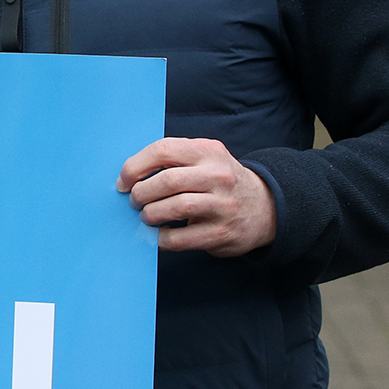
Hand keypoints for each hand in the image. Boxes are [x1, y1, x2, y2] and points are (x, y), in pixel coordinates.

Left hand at [116, 137, 275, 256]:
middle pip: (167, 181)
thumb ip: (172, 161)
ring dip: (151, 214)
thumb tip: (128, 176)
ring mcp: (223, 205)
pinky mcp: (222, 233)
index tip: (123, 181)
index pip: (162, 150)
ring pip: (175, 207)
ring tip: (147, 216)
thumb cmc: (219, 181)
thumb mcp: (204, 159)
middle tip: (135, 200)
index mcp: (208, 151)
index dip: (134, 166)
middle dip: (141, 193)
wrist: (266, 207)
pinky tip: (160, 234)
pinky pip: (181, 238)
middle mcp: (218, 175)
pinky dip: (162, 238)